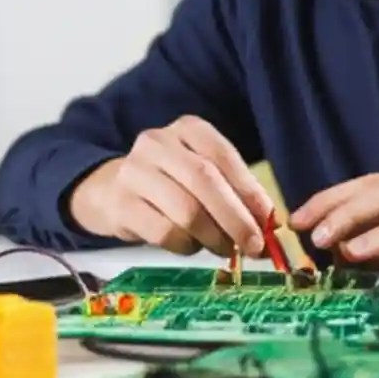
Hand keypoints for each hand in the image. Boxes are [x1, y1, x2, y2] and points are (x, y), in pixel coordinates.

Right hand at [68, 115, 273, 257]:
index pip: (222, 155)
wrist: (108, 189)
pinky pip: (164, 232)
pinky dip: (186, 246)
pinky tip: (190, 245)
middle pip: (204, 180)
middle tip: (254, 247)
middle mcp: (157, 143)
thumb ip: (234, 191)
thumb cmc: (168, 183)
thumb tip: (270, 225)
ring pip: (186, 211)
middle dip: (236, 219)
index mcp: (186, 128)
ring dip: (213, 238)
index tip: (269, 221)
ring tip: (223, 249)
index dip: (249, 191)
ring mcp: (134, 172)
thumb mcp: (201, 174)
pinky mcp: (120, 204)